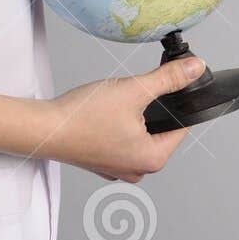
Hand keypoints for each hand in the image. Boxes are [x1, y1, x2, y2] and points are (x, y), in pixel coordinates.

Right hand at [44, 54, 204, 178]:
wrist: (43, 128)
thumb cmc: (82, 117)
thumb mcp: (133, 90)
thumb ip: (169, 79)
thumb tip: (195, 69)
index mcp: (153, 159)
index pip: (182, 126)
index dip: (177, 101)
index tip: (165, 85)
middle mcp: (139, 170)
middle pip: (161, 130)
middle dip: (152, 108)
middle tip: (131, 94)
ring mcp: (120, 169)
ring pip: (141, 134)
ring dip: (134, 116)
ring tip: (115, 105)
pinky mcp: (103, 163)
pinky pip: (122, 140)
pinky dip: (118, 126)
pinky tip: (104, 115)